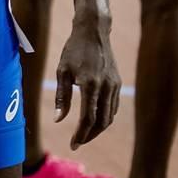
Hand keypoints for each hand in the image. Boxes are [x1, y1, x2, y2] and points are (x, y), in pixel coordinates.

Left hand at [55, 13, 120, 148]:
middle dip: (89, 135)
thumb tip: (59, 120)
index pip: (88, 118)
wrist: (93, 32)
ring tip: (84, 135)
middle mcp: (106, 87)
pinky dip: (105, 117)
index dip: (81, 134)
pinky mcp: (118, 83)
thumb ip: (62, 97)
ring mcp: (115, 86)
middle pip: (102, 122)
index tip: (73, 145)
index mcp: (90, 85)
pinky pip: (113, 107)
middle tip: (77, 143)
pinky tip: (95, 120)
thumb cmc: (73, 50)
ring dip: (98, 129)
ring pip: (110, 116)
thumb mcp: (62, 71)